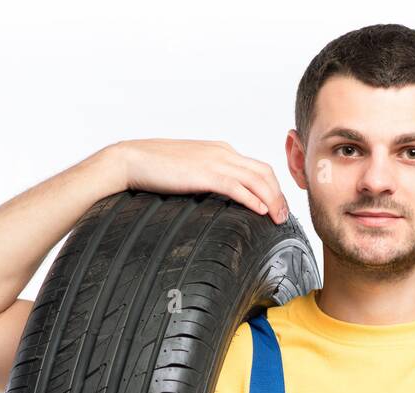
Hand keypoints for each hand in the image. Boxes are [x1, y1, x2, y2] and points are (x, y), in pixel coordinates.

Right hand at [105, 138, 289, 223]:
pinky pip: (237, 187)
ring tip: (278, 218)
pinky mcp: (205, 174)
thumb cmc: (155, 168)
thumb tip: (218, 197)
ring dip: (272, 200)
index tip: (276, 206)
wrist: (131, 160)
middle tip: (284, 216)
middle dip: (279, 195)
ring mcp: (215, 161)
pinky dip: (253, 199)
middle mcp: (223, 152)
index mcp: (220, 150)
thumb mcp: (189, 170)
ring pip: (257, 180)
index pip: (257, 167)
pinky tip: (261, 212)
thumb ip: (207, 178)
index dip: (272, 187)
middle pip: (264, 172)